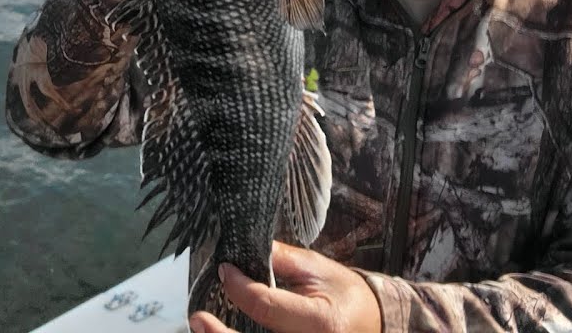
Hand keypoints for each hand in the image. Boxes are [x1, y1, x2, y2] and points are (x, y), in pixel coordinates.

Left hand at [188, 242, 382, 332]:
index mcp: (319, 322)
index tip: (225, 269)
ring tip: (204, 328)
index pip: (265, 306)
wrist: (373, 323)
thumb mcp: (318, 269)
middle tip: (198, 319)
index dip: (239, 287)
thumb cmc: (346, 295)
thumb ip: (281, 259)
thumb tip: (244, 247)